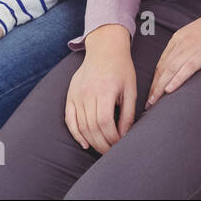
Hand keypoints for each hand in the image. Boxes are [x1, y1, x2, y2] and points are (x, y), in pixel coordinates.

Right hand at [65, 24, 135, 153]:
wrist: (105, 48)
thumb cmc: (121, 68)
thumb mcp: (131, 89)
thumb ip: (128, 113)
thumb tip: (124, 135)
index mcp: (105, 90)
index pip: (105, 122)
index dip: (112, 138)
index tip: (119, 144)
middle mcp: (88, 93)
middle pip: (92, 127)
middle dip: (102, 144)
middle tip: (111, 152)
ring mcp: (77, 94)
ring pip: (81, 125)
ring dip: (92, 141)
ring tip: (102, 149)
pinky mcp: (71, 94)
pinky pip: (70, 118)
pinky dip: (75, 133)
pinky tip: (84, 143)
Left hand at [145, 11, 200, 107]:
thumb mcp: (196, 34)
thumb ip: (187, 46)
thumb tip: (182, 62)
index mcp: (178, 38)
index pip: (162, 62)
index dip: (155, 79)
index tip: (151, 92)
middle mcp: (181, 43)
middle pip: (162, 68)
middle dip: (154, 87)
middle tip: (148, 103)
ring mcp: (191, 48)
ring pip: (170, 70)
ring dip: (160, 88)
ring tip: (154, 102)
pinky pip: (187, 68)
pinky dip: (177, 80)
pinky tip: (170, 91)